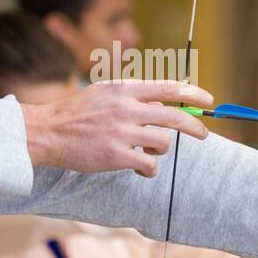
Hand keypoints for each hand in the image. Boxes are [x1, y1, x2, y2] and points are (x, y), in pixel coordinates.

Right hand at [21, 80, 213, 176]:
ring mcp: (122, 132)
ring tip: (146, 151)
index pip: (168, 88)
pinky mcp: (117, 155)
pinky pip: (149, 165)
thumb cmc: (77, 113)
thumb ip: (132, 96)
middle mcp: (126, 108)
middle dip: (194, 126)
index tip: (208, 99)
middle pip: (174, 116)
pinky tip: (140, 168)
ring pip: (163, 142)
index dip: (193, 93)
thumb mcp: (104, 93)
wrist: (48, 132)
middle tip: (204, 134)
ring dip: (160, 150)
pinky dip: (149, 169)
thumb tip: (162, 105)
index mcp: (124, 89)